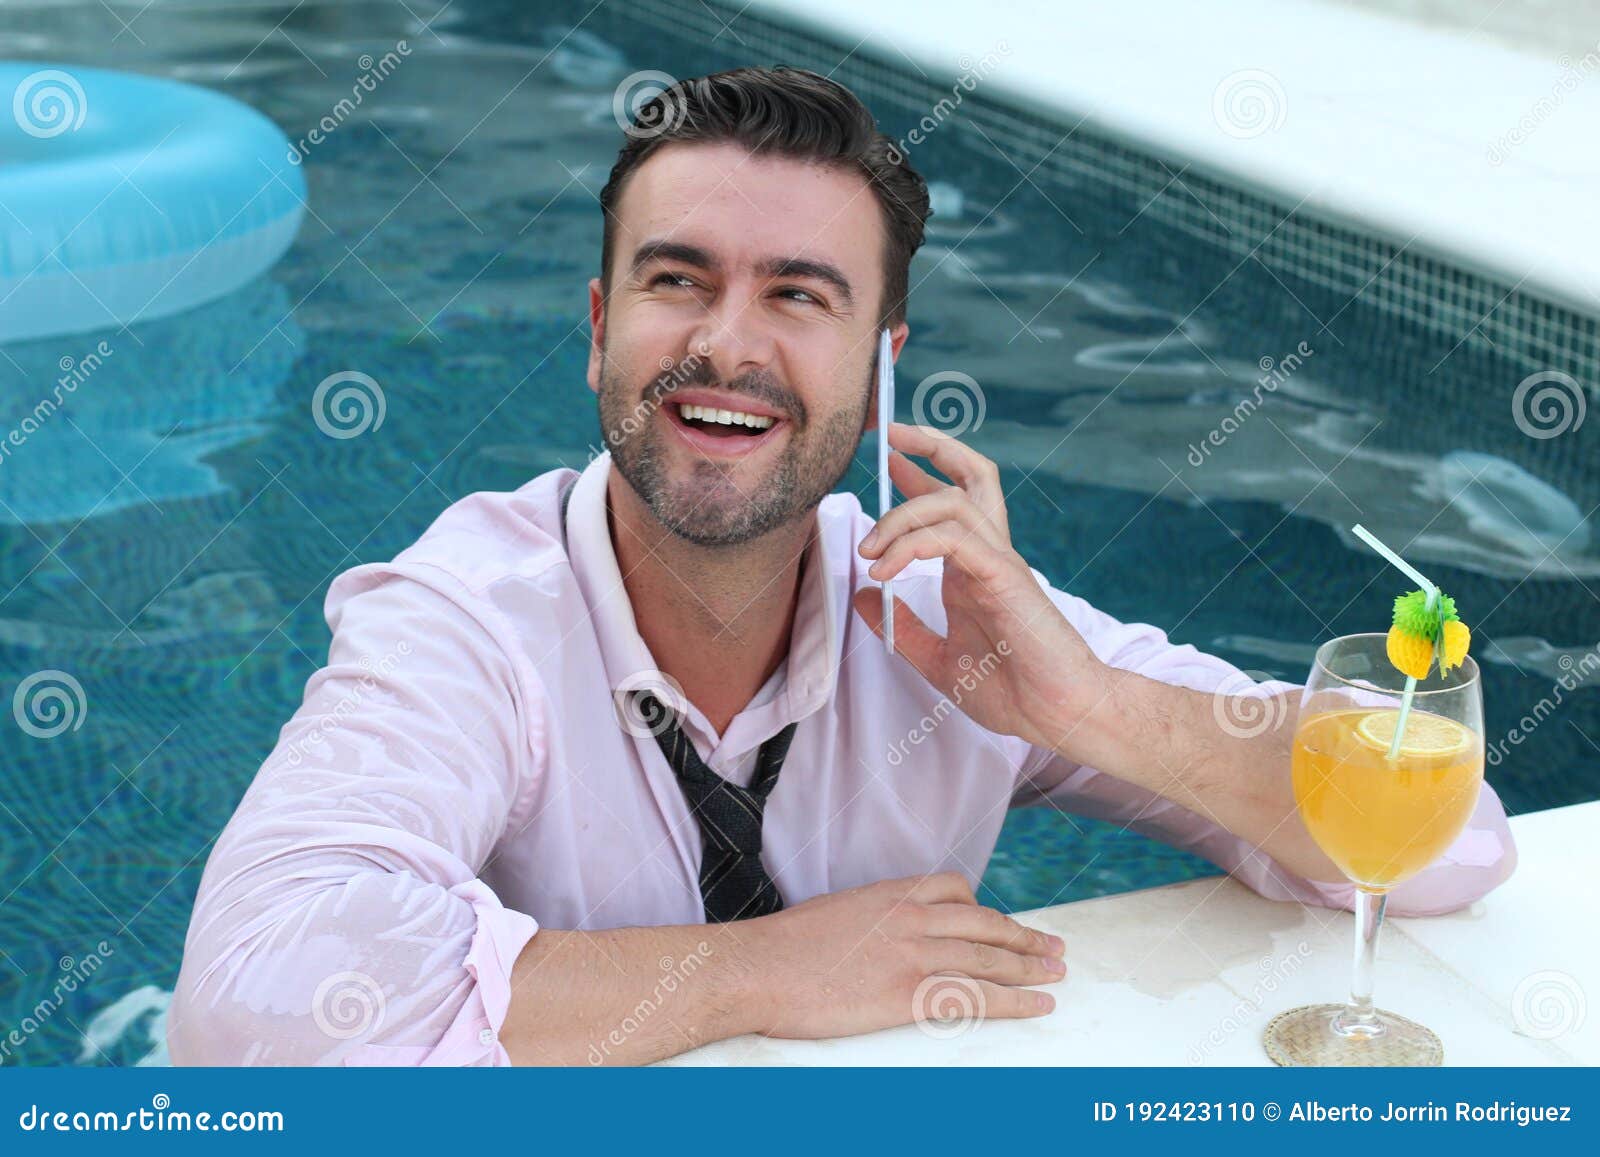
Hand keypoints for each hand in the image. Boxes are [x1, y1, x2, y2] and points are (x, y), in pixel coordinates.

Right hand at [743, 872, 1064, 1038]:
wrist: (758, 968)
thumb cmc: (783, 947)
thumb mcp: (832, 913)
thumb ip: (867, 919)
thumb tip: (877, 936)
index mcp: (890, 894)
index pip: (955, 889)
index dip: (984, 907)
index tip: (1000, 922)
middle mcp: (910, 918)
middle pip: (985, 923)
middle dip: (1025, 937)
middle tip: (1054, 947)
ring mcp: (913, 955)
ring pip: (990, 958)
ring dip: (1031, 967)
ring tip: (1057, 974)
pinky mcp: (908, 995)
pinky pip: (977, 997)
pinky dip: (1015, 1002)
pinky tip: (1036, 1007)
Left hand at [852, 422, 1107, 749]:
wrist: (1057, 715)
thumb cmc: (1012, 690)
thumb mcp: (938, 658)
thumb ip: (902, 627)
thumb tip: (861, 596)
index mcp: (974, 568)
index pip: (950, 502)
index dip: (918, 474)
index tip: (887, 461)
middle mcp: (988, 555)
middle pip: (971, 476)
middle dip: (930, 446)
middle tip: (887, 438)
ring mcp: (1000, 562)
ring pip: (954, 501)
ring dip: (901, 514)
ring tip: (868, 549)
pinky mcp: (1006, 577)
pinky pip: (955, 539)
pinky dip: (914, 545)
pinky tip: (886, 569)